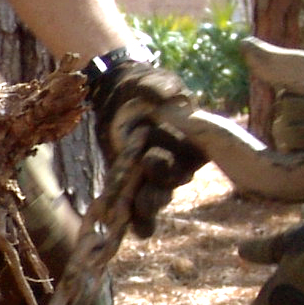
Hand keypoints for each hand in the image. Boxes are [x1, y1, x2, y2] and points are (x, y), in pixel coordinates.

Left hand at [85, 51, 208, 237]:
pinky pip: (133, 210)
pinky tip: (113, 222)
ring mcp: (152, 180)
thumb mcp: (154, 82)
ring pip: (153, 203)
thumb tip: (168, 97)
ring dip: (143, 211)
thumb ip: (161, 88)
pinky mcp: (130, 186)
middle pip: (169, 186)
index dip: (173, 165)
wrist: (115, 95)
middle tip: (142, 196)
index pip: (189, 161)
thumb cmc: (143, 87)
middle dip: (156, 194)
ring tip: (130, 216)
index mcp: (190, 143)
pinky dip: (126, 218)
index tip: (152, 158)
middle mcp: (176, 166)